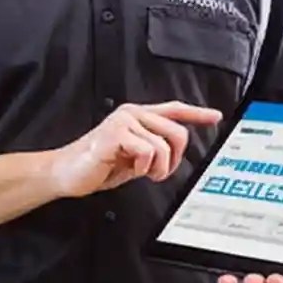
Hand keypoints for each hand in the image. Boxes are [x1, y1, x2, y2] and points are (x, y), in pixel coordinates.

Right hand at [47, 101, 222, 197]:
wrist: (67, 172)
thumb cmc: (98, 165)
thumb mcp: (134, 157)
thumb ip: (152, 149)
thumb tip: (173, 154)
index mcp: (137, 116)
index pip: (173, 110)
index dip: (197, 113)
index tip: (215, 116)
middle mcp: (132, 114)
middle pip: (177, 132)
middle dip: (174, 159)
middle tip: (158, 172)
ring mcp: (123, 121)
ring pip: (164, 146)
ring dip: (158, 168)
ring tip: (141, 172)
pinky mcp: (115, 133)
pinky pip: (147, 151)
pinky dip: (143, 167)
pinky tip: (129, 168)